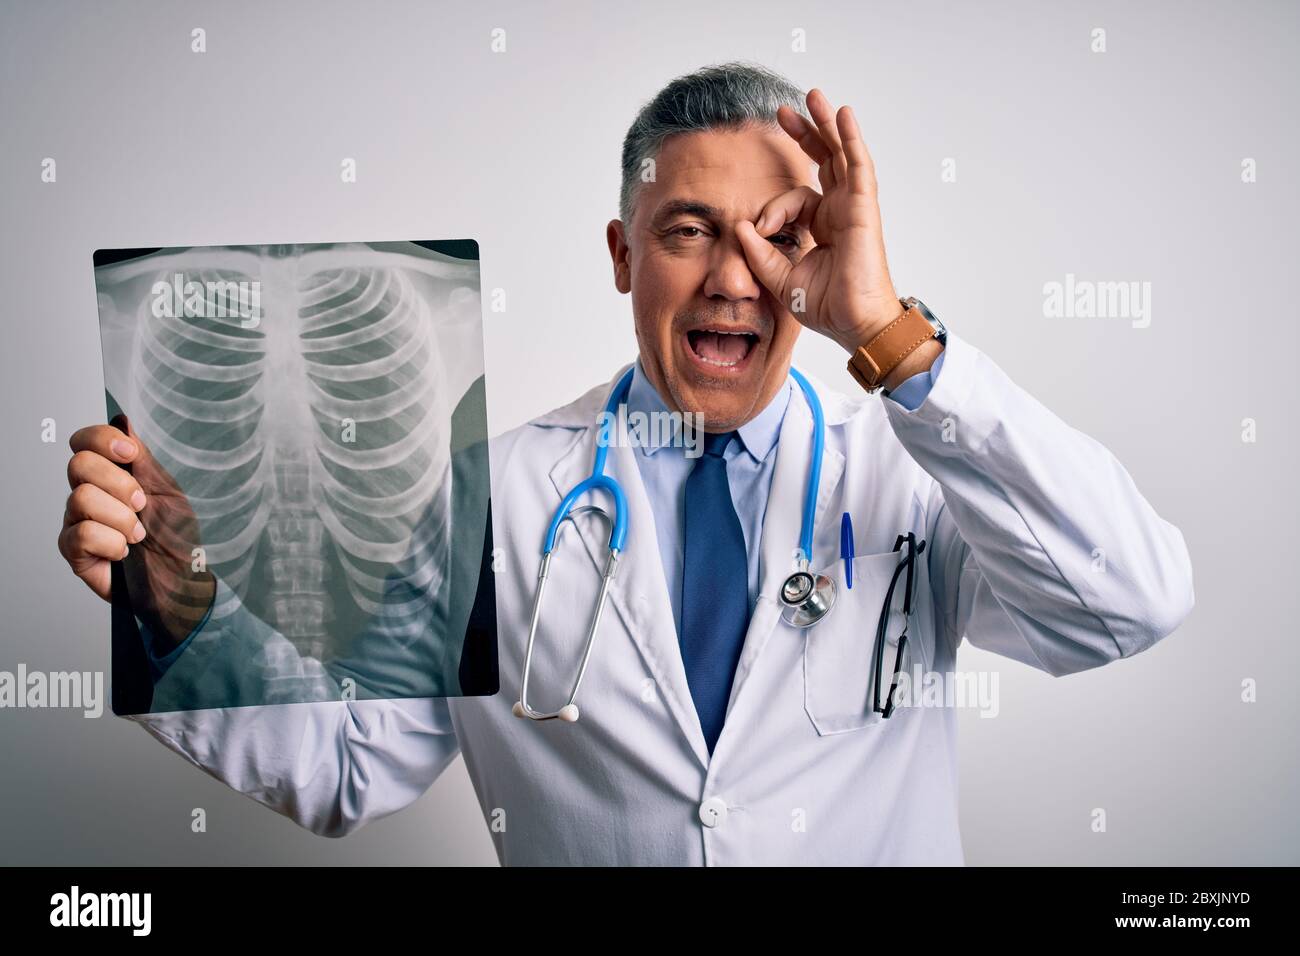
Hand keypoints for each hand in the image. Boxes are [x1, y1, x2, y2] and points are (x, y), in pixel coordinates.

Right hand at [59, 415, 213, 648]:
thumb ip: (143, 461)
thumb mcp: (168, 492)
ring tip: (139, 535)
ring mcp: (77, 520)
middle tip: (142, 506)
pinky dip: (111, 542)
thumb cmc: (177, 537)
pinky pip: (81, 533)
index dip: (103, 440)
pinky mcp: (73, 550)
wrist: (184, 579)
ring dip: (121, 518)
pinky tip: (124, 553)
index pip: (85, 441)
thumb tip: (123, 423)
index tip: (131, 455)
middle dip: (120, 484)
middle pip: (78, 464)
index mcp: (111, 474)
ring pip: (81, 498)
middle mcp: (89, 492)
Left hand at [735, 88, 904, 354]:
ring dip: (827, 125)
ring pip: (840, 155)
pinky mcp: (863, 207)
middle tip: (784, 111)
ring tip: (813, 96)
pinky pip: (858, 165)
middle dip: (805, 134)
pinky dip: (850, 138)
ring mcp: (853, 207)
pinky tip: (842, 115)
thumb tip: (739, 227)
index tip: (758, 229)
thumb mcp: (780, 278)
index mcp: (823, 227)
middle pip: (824, 161)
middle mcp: (839, 212)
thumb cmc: (826, 306)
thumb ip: (759, 253)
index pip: (795, 198)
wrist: (852, 323)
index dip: (772, 209)